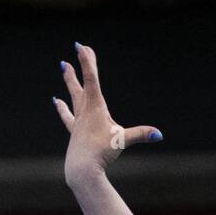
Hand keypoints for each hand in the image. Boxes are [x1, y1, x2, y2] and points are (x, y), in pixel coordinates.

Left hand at [54, 42, 161, 187]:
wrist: (82, 169)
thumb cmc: (101, 153)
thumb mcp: (122, 141)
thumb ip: (140, 135)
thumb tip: (159, 135)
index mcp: (96, 107)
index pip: (91, 79)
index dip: (87, 61)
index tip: (80, 45)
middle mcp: (84, 111)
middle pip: (82, 83)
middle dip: (81, 65)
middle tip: (77, 48)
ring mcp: (78, 121)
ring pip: (73, 95)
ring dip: (70, 80)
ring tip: (63, 66)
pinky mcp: (75, 132)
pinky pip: (67, 116)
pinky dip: (62, 108)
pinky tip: (56, 101)